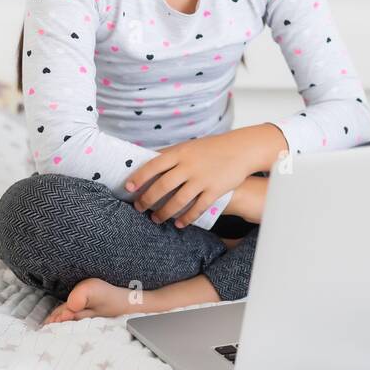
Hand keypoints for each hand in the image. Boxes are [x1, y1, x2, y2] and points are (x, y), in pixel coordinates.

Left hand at [127, 127, 272, 227]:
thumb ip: (170, 155)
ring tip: (156, 219)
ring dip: (164, 212)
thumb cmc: (212, 148)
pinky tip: (179, 224)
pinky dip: (186, 218)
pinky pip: (197, 208)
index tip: (128, 188)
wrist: (241, 149)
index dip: (139, 178)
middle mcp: (189, 166)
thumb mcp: (189, 146)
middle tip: (139, 208)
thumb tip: (146, 161)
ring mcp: (202, 179)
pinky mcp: (215, 190)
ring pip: (178, 201)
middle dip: (147, 199)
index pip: (154, 165)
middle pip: (162, 186)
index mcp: (180, 152)